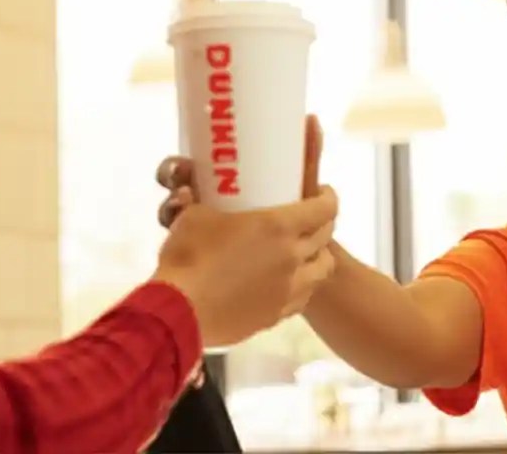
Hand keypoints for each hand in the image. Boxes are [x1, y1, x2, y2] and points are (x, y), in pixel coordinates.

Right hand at [152, 115, 335, 343]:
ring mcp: (287, 290)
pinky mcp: (276, 316)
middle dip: (324, 224)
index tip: (323, 192)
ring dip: (318, 257)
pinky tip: (287, 282)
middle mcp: (292, 258)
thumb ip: (201, 201)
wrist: (178, 313)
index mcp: (279, 227)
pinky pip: (302, 298)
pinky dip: (302, 285)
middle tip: (313, 218)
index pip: (324, 209)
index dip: (328, 198)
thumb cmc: (187, 258)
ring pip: (322, 270)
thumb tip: (189, 190)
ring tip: (307, 252)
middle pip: (326, 237)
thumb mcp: (194, 216)